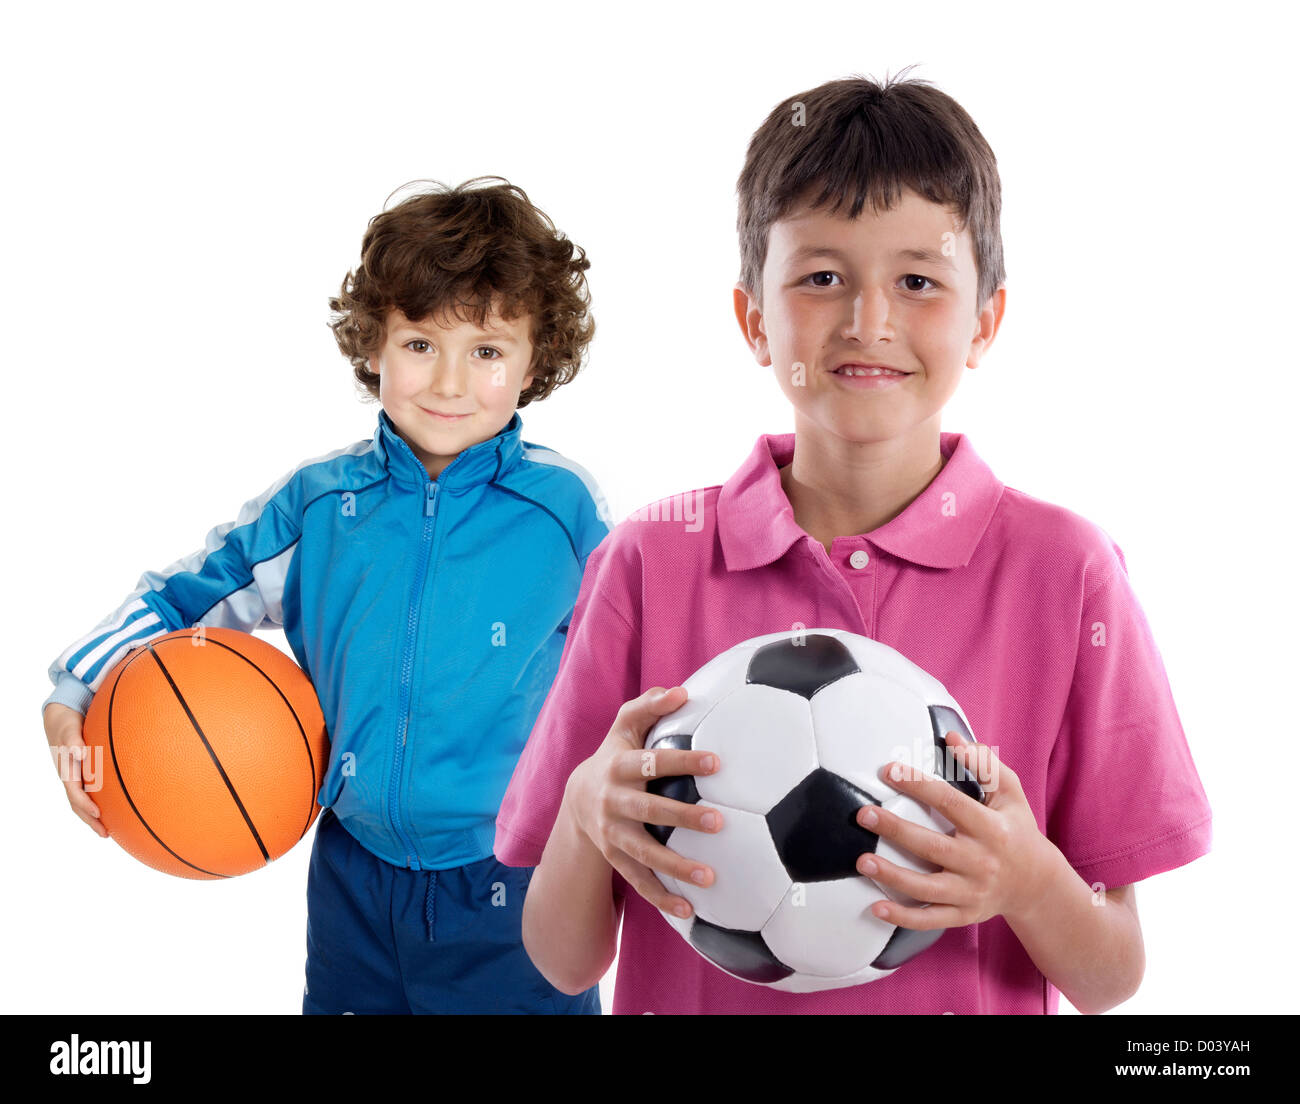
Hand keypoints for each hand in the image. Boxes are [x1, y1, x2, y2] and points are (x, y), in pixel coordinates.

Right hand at [43, 702, 108, 837]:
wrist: (60, 721)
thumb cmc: (67, 725)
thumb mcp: (69, 730)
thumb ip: (74, 741)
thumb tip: (80, 752)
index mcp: (67, 771)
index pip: (75, 793)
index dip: (85, 805)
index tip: (98, 814)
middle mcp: (70, 778)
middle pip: (78, 804)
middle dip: (91, 820)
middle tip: (106, 834)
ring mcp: (75, 778)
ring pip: (83, 801)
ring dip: (94, 816)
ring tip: (109, 830)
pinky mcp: (82, 775)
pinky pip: (89, 793)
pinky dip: (98, 803)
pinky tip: (113, 808)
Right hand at [563, 685, 722, 918]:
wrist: (577, 799)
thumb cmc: (615, 755)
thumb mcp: (624, 727)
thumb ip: (649, 707)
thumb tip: (681, 691)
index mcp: (618, 766)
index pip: (651, 762)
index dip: (682, 761)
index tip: (715, 763)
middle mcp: (612, 802)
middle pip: (648, 810)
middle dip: (682, 816)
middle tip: (719, 822)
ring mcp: (611, 834)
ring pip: (644, 853)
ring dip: (676, 866)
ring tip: (710, 877)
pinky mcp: (615, 859)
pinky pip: (638, 882)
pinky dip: (661, 898)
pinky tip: (688, 912)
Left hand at [855, 729, 1055, 929]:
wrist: (1037, 884)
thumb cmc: (1017, 830)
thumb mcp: (1011, 794)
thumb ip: (985, 764)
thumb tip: (952, 736)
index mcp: (992, 828)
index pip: (951, 803)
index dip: (919, 785)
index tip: (889, 770)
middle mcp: (981, 862)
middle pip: (933, 846)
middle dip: (896, 830)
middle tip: (864, 815)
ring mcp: (972, 892)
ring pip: (927, 887)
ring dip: (893, 876)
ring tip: (862, 861)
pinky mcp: (964, 914)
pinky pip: (931, 918)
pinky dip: (904, 917)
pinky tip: (877, 908)